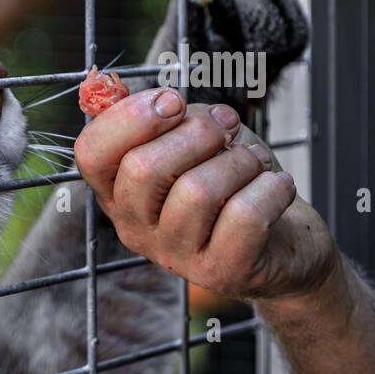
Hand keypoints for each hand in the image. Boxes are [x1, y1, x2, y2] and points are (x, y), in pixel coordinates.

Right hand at [73, 88, 339, 300]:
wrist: (284, 243)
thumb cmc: (233, 184)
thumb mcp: (196, 140)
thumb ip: (172, 119)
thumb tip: (166, 102)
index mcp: (117, 192)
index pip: (90, 153)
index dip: (130, 117)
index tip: (173, 101)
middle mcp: (134, 227)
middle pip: (142, 169)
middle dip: (197, 133)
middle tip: (226, 131)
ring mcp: (174, 254)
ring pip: (197, 191)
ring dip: (240, 161)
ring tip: (255, 163)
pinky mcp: (220, 272)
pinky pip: (244, 216)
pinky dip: (271, 189)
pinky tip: (276, 187)